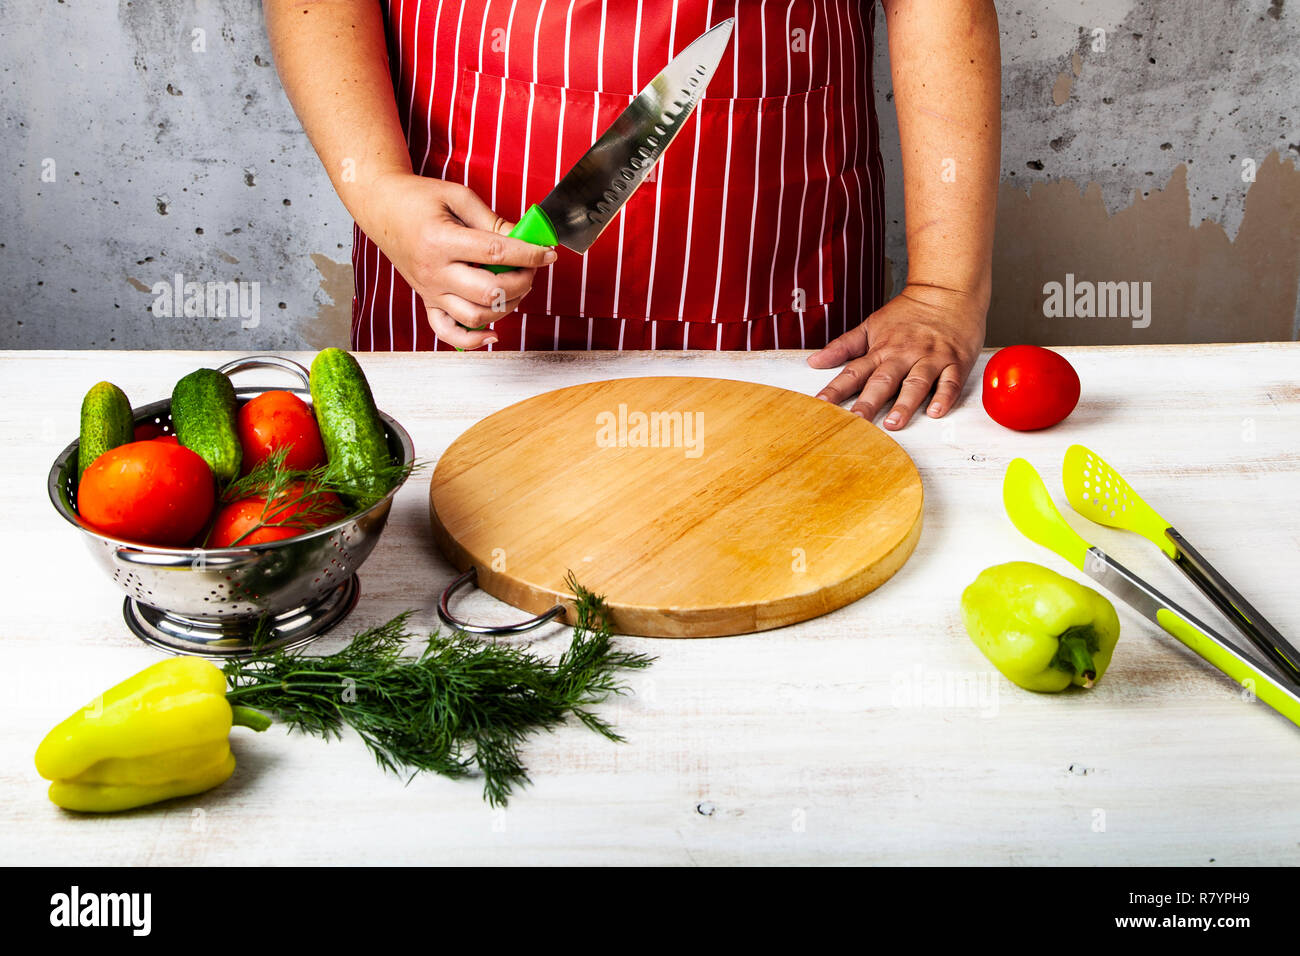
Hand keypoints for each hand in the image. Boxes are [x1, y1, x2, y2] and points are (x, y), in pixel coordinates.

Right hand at [358, 173, 556, 348]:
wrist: (382, 207)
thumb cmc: (419, 199)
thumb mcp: (458, 196)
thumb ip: (491, 220)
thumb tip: (523, 239)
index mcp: (441, 240)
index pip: (495, 253)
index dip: (529, 254)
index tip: (547, 253)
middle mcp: (434, 272)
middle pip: (490, 291)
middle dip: (523, 281)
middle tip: (533, 267)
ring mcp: (430, 291)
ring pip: (475, 316)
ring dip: (507, 307)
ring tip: (517, 287)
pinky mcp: (427, 301)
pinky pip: (448, 333)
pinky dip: (472, 341)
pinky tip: (493, 333)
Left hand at [808, 284, 986, 428]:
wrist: (946, 289)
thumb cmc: (909, 312)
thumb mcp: (870, 325)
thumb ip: (843, 346)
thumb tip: (814, 361)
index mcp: (881, 349)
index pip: (853, 372)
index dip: (836, 389)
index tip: (821, 405)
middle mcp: (904, 355)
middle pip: (883, 381)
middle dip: (868, 402)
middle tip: (856, 422)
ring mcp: (930, 358)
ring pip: (916, 383)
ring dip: (904, 404)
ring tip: (893, 423)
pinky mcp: (955, 361)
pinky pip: (950, 381)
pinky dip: (944, 396)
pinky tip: (936, 411)